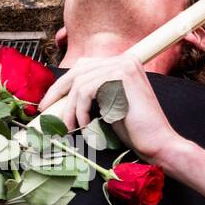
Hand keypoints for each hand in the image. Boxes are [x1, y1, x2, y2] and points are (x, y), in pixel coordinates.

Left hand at [37, 55, 180, 163]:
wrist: (158, 143)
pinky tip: (86, 124)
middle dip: (58, 93)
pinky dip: (81, 109)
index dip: (63, 85)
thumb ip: (93, 95)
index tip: (49, 103)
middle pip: (78, 71)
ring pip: (80, 83)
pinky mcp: (121, 76)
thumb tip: (61, 96)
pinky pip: (87, 90)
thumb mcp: (108, 107)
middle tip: (45, 111)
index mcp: (123, 65)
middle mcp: (125, 60)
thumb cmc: (136, 131)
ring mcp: (124, 66)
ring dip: (71, 108)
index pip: (84, 68)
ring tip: (72, 126)